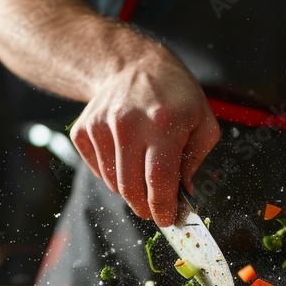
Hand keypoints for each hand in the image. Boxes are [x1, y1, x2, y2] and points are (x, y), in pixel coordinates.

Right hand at [69, 51, 220, 226]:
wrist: (133, 65)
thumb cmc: (175, 97)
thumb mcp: (202, 122)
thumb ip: (195, 161)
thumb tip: (181, 195)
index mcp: (163, 123)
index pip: (159, 179)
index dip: (162, 207)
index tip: (166, 220)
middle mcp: (128, 123)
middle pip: (132, 187)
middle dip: (145, 206)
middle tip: (154, 208)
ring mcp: (102, 125)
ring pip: (113, 183)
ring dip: (129, 189)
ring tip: (142, 172)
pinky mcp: (83, 129)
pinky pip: (97, 170)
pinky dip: (111, 173)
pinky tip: (124, 155)